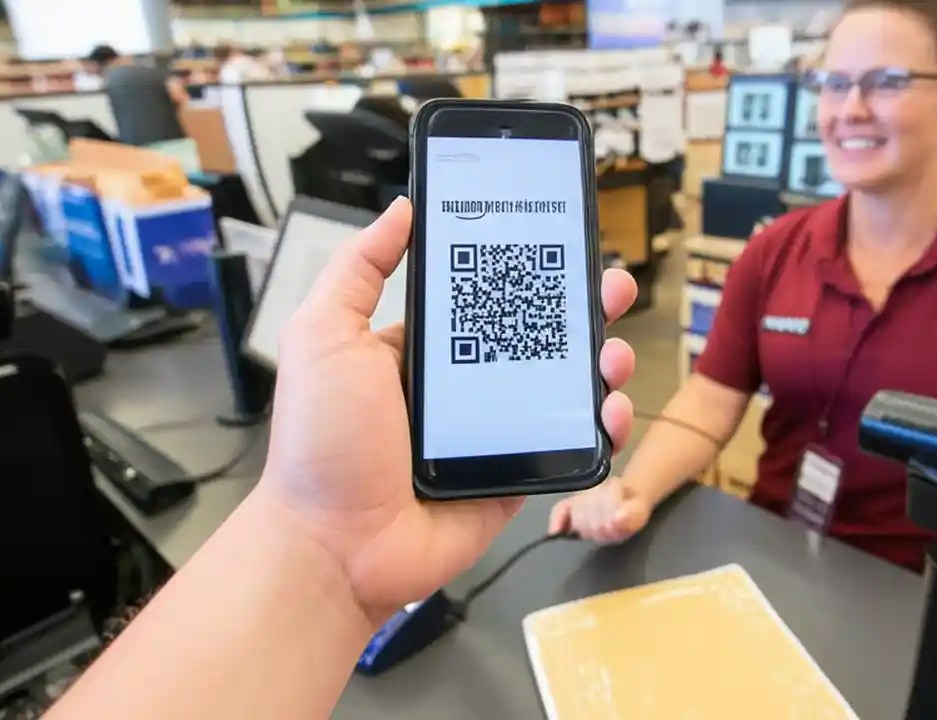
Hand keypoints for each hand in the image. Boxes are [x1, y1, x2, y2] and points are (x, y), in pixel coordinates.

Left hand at [255, 198, 637, 623]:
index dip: (526, 271)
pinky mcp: (517, 476)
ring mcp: (494, 432)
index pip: (487, 298)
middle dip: (582, 309)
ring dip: (602, 362)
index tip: (560, 243)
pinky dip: (602, 426)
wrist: (335, 545)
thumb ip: (358, 269)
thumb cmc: (322, 443)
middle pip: (539, 336)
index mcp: (423, 350)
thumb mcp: (323, 335)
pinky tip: (611, 407)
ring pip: (566, 388)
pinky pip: (570, 445)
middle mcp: (464, 387)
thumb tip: (401, 210)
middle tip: (612, 288)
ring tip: (614, 351)